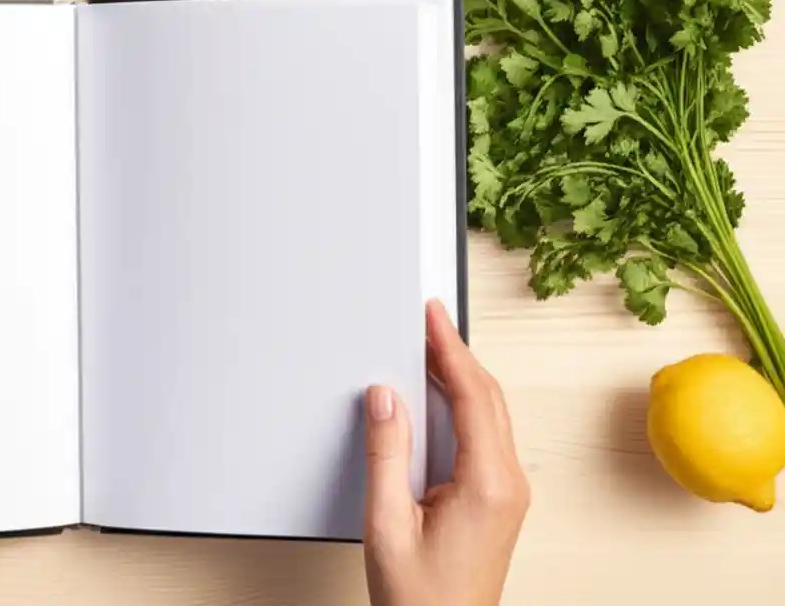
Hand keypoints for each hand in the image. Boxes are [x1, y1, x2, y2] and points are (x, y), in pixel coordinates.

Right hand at [363, 300, 529, 605]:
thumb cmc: (421, 600)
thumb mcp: (387, 523)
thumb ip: (386, 454)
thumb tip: (384, 398)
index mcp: (487, 484)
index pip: (472, 396)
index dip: (450, 349)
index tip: (433, 316)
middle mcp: (508, 484)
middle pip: (487, 398)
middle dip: (457, 353)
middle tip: (429, 319)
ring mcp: (507, 493)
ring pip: (489, 416)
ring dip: (461, 377)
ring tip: (429, 347)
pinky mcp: (497, 500)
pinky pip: (485, 437)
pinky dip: (462, 405)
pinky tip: (439, 396)